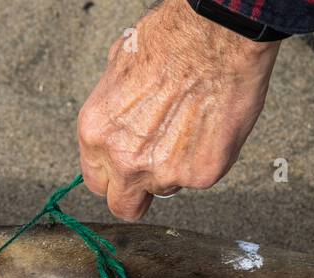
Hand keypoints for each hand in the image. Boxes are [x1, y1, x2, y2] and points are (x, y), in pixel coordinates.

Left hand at [77, 0, 280, 219]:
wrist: (217, 35)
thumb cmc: (171, 41)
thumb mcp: (119, 71)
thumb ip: (115, 114)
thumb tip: (119, 123)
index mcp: (97, 134)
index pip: (96, 183)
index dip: (113, 177)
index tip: (124, 172)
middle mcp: (124, 160)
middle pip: (124, 205)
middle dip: (137, 194)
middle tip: (154, 169)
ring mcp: (164, 172)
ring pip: (166, 188)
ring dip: (174, 168)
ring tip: (190, 126)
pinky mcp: (201, 174)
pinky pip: (200, 178)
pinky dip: (205, 158)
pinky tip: (210, 125)